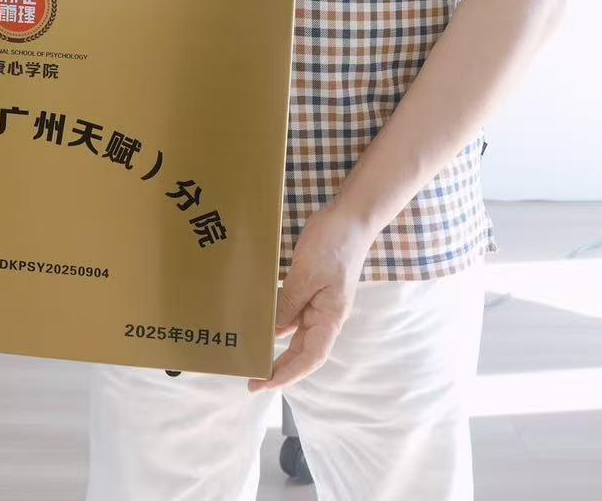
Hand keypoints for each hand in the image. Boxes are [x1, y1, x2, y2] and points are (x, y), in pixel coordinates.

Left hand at [248, 203, 373, 392]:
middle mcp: (326, 316)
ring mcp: (319, 302)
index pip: (310, 358)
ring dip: (277, 346)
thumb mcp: (306, 274)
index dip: (288, 375)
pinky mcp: (312, 287)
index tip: (264, 384)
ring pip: (296, 332)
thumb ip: (289, 303)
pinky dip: (277, 320)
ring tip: (253, 355)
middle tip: (252, 380)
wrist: (350, 217)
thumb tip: (273, 332)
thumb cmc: (333, 245)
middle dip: (279, 368)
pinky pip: (292, 311)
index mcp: (331, 318)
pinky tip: (260, 322)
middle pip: (303, 350)